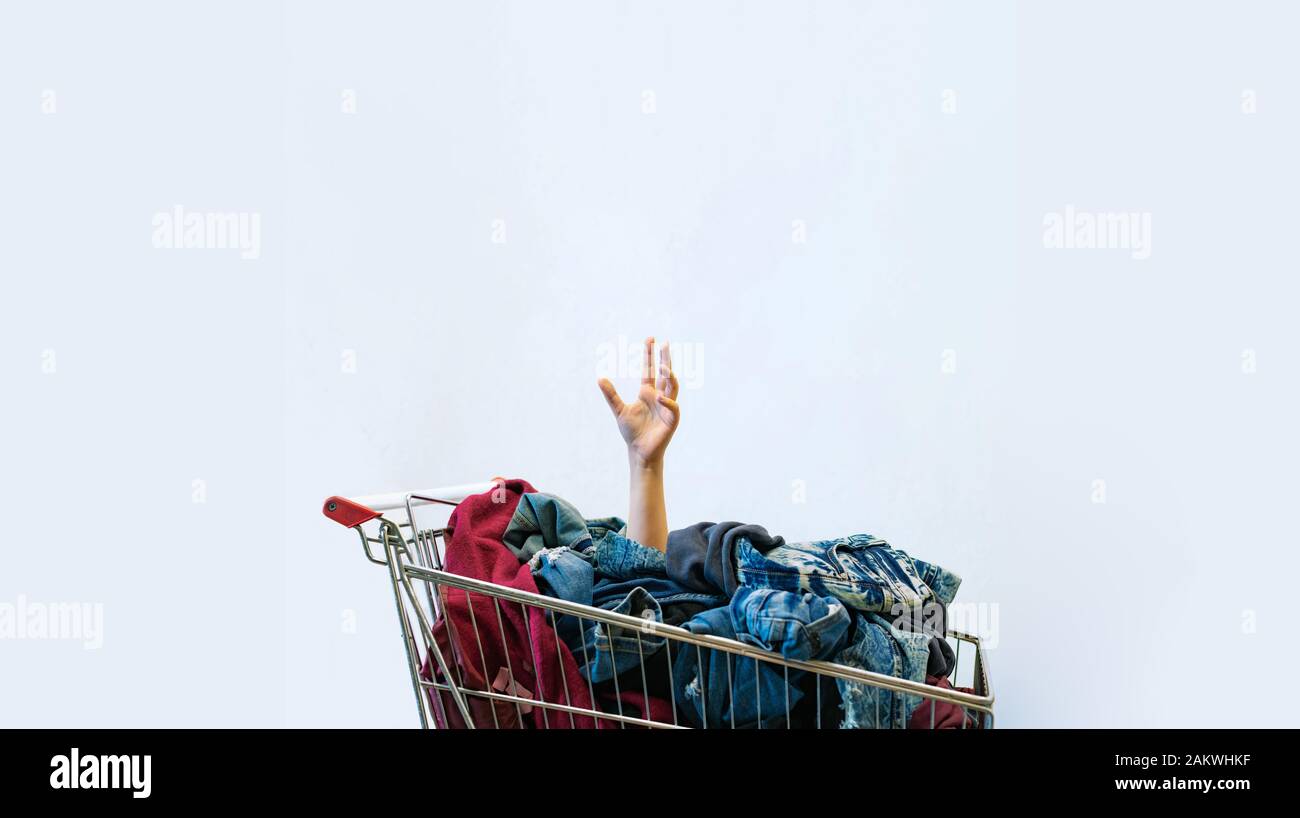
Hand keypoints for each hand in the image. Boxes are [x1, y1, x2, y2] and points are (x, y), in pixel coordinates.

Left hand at [597, 336, 679, 465]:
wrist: (639, 451)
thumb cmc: (632, 432)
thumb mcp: (619, 410)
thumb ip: (611, 395)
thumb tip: (600, 378)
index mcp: (647, 392)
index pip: (649, 369)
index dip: (649, 354)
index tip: (650, 339)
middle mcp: (659, 397)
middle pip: (665, 374)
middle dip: (665, 358)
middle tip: (665, 343)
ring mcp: (667, 407)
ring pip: (672, 387)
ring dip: (670, 376)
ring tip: (664, 367)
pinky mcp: (672, 419)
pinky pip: (673, 406)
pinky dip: (668, 401)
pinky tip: (659, 397)